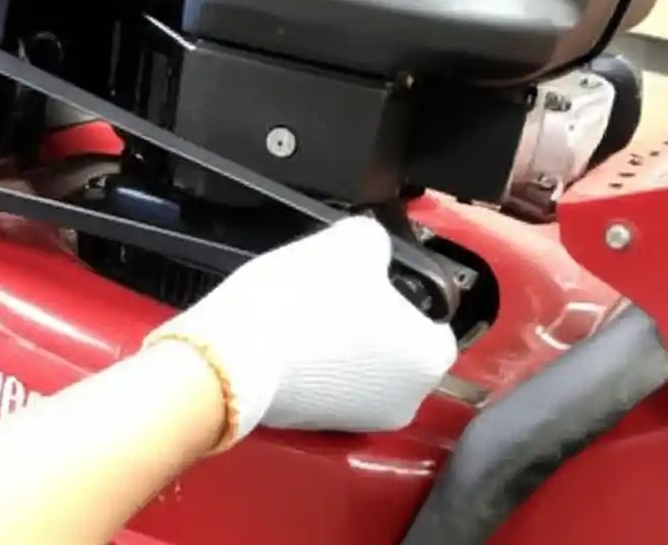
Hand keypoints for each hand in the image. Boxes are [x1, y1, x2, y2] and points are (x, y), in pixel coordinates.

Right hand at [145, 217, 457, 449]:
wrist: (232, 356)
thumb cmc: (301, 302)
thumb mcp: (351, 241)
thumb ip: (376, 239)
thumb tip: (372, 244)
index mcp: (431, 357)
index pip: (435, 317)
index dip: (403, 291)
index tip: (371, 277)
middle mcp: (407, 400)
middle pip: (400, 347)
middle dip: (374, 320)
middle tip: (337, 291)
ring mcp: (362, 421)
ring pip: (365, 368)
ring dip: (345, 344)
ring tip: (308, 313)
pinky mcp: (320, 429)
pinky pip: (332, 387)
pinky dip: (318, 365)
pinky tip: (291, 338)